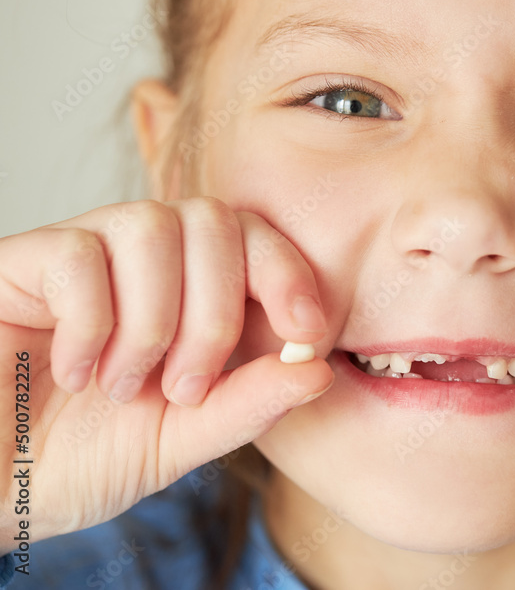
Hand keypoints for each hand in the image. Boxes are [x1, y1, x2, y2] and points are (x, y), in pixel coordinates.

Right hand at [0, 198, 333, 542]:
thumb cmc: (78, 459)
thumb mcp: (180, 439)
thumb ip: (248, 404)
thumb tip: (320, 369)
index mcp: (188, 292)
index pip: (254, 238)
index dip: (288, 273)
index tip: (306, 331)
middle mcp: (139, 262)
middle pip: (212, 220)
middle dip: (217, 313)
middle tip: (185, 389)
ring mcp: (80, 255)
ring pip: (151, 226)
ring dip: (154, 321)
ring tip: (123, 387)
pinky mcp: (20, 264)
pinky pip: (79, 254)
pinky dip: (93, 324)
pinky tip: (78, 372)